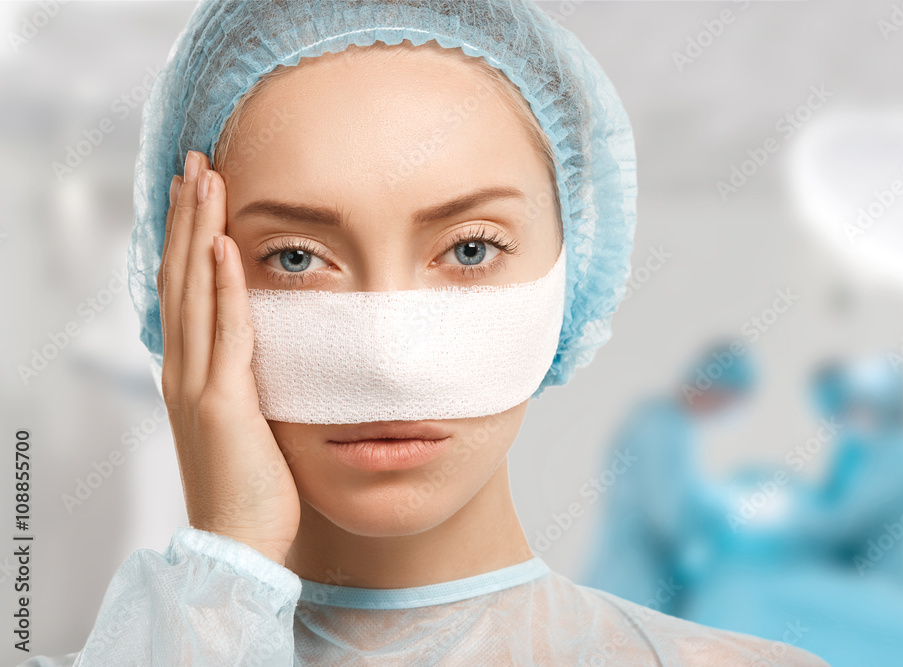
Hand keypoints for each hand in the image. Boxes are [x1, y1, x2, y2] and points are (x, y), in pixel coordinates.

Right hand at [157, 150, 300, 565]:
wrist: (238, 543)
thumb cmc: (252, 485)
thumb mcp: (247, 418)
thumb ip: (246, 378)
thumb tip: (262, 347)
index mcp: (191, 371)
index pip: (185, 288)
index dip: (188, 236)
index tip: (199, 191)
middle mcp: (185, 369)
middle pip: (181, 276)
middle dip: (188, 216)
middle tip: (195, 162)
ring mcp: (198, 384)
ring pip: (194, 292)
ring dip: (199, 232)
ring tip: (206, 179)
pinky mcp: (222, 403)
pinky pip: (224, 334)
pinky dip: (221, 287)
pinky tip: (222, 246)